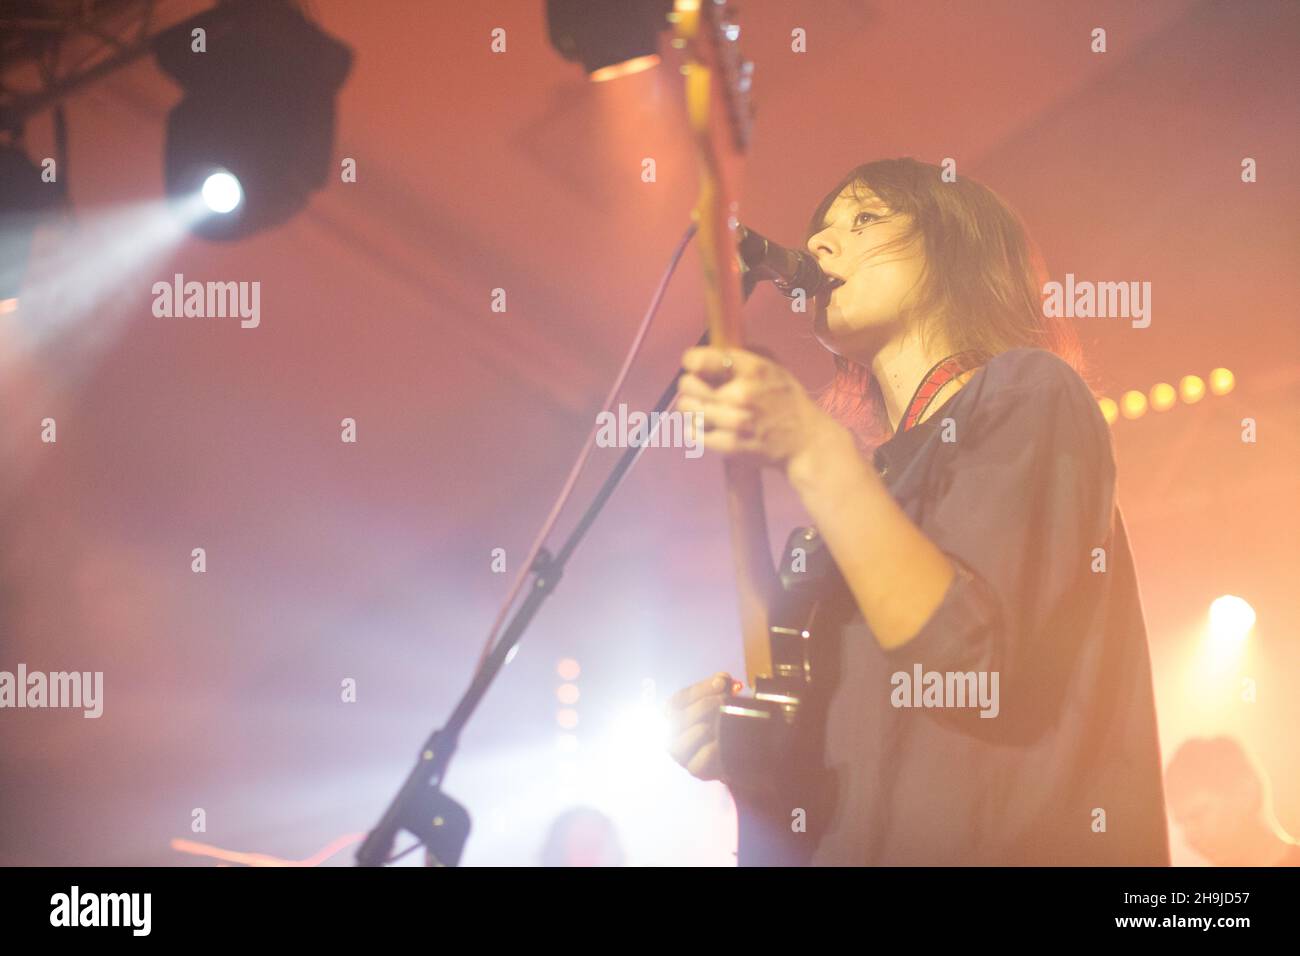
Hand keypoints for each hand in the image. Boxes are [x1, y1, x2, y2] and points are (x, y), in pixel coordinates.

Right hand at [666, 672, 737, 780]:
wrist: (738, 747)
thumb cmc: (723, 717)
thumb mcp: (721, 696)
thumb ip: (720, 684)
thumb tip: (722, 680)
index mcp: (672, 713)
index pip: (679, 699)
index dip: (701, 689)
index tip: (722, 683)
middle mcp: (670, 734)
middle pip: (678, 719)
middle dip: (704, 706)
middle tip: (725, 700)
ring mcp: (681, 754)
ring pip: (680, 743)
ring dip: (703, 728)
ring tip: (722, 721)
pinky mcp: (695, 770)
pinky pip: (698, 762)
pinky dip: (710, 750)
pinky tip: (722, 741)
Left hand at [676, 346, 849, 475]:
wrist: (805, 442)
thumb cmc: (787, 401)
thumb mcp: (774, 367)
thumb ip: (744, 354)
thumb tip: (712, 348)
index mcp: (752, 369)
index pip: (701, 359)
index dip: (691, 361)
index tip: (693, 365)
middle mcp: (741, 393)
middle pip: (687, 384)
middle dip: (690, 385)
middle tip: (698, 389)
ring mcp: (734, 421)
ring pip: (687, 408)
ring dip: (692, 406)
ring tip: (705, 408)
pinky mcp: (728, 445)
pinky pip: (693, 432)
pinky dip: (697, 428)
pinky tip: (710, 425)